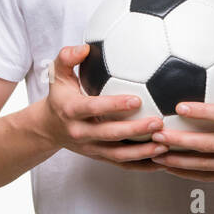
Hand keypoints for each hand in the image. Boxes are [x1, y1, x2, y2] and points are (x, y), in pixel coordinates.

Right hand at [39, 44, 170, 171]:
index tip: (137, 100)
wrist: (48, 129)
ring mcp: (91, 148)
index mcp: (72, 111)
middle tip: (158, 122)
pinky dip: (143, 165)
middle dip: (135, 131)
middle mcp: (81, 133)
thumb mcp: (57, 76)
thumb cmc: (60, 97)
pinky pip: (123, 165)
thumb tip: (84, 47)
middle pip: (110, 135)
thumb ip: (66, 58)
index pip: (94, 108)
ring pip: (119, 155)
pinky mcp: (100, 158)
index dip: (114, 105)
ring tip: (165, 144)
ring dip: (143, 152)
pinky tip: (163, 160)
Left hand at [148, 50, 213, 181]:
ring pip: (205, 164)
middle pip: (209, 145)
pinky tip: (169, 166)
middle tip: (156, 133)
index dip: (203, 112)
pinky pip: (210, 176)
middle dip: (180, 140)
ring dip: (178, 159)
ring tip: (155, 152)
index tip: (180, 107)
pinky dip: (188, 172)